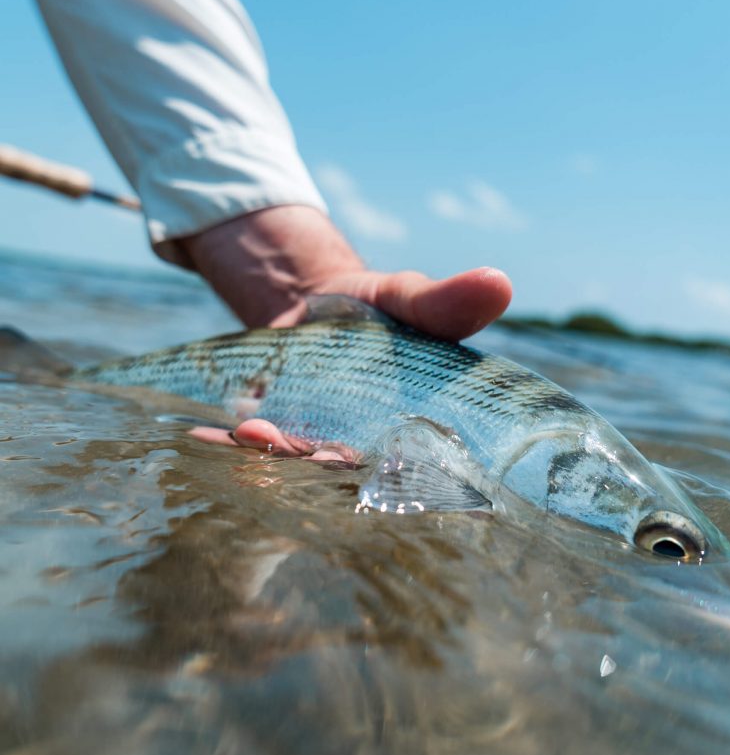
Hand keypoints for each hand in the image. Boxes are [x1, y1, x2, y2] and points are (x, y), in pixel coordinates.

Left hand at [180, 205, 512, 459]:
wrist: (313, 302)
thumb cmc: (376, 307)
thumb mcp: (407, 297)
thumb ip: (444, 303)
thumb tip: (500, 282)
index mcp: (410, 427)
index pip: (413, 461)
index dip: (397, 471)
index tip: (370, 461)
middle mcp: (363, 447)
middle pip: (345, 471)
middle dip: (321, 463)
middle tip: (301, 449)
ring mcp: (314, 444)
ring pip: (296, 464)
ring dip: (272, 455)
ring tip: (250, 432)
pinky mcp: (274, 434)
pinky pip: (252, 448)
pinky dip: (230, 445)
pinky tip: (205, 437)